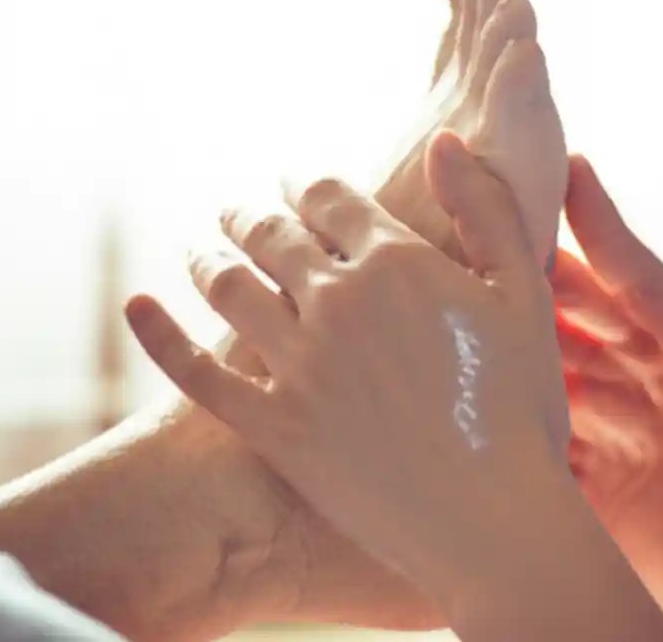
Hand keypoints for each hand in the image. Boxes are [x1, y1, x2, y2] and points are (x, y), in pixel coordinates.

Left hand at [129, 132, 569, 608]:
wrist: (494, 520)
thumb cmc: (523, 407)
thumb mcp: (526, 295)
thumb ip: (486, 210)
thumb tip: (445, 142)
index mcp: (396, 262)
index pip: (331, 197)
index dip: (307, 183)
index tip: (295, 182)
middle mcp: (336, 302)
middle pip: (272, 235)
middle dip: (250, 215)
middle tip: (237, 212)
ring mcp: (299, 366)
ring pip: (229, 288)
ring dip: (205, 258)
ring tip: (197, 249)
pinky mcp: (273, 427)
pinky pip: (197, 372)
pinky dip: (159, 334)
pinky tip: (136, 305)